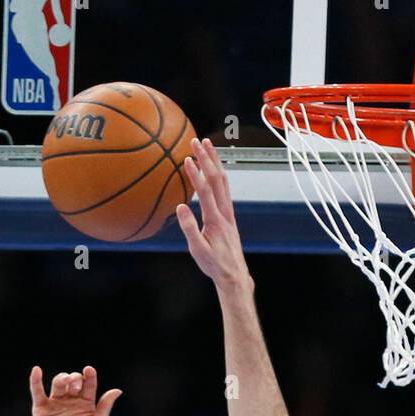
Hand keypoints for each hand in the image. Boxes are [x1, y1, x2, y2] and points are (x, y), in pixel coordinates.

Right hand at [30, 365, 120, 415]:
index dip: (89, 375)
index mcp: (86, 405)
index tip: (89, 370)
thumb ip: (105, 407)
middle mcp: (71, 402)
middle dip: (75, 379)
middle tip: (76, 386)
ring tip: (65, 382)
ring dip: (61, 378)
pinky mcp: (41, 409)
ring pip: (58, 383)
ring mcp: (56, 404)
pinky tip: (36, 370)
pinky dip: (35, 380)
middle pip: (73, 381)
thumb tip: (117, 390)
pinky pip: (37, 392)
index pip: (89, 385)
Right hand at [176, 137, 252, 293]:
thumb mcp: (198, 251)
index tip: (187, 159)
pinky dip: (219, 173)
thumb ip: (189, 229)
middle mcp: (224, 213)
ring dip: (215, 161)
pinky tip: (214, 167)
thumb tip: (180, 207)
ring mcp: (229, 212)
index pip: (205, 192)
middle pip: (217, 179)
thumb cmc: (214, 265)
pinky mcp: (229, 215)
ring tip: (207, 145)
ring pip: (223, 181)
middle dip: (206, 158)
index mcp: (215, 220)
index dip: (196, 174)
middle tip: (196, 141)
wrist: (234, 274)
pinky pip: (225, 189)